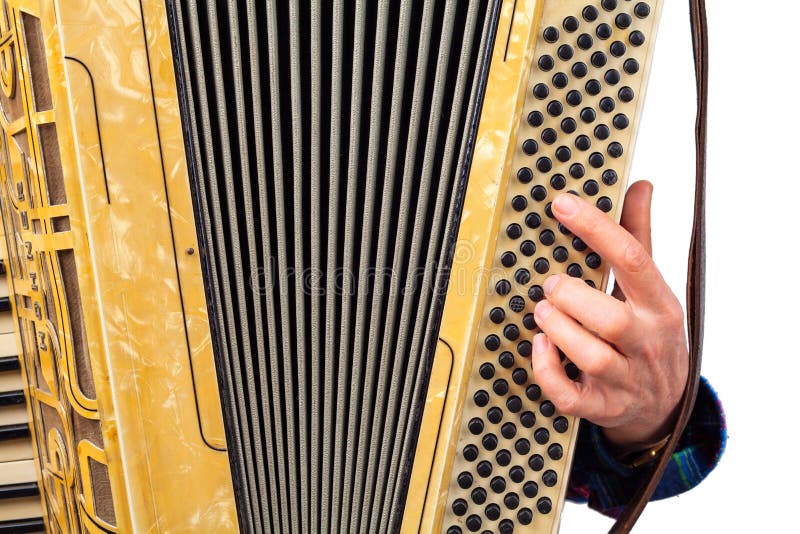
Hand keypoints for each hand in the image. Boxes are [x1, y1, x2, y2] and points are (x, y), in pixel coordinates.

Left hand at [531, 181, 687, 449]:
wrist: (665, 405)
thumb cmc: (650, 336)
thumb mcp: (651, 288)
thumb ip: (639, 238)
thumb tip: (640, 186)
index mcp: (659, 305)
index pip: (633, 260)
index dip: (595, 228)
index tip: (562, 204)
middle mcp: (646, 342)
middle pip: (612, 319)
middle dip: (573, 296)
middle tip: (551, 284)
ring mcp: (626, 379)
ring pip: (592, 358)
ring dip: (559, 330)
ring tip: (544, 310)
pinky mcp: (603, 407)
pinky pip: (571, 396)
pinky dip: (548, 371)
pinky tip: (540, 346)